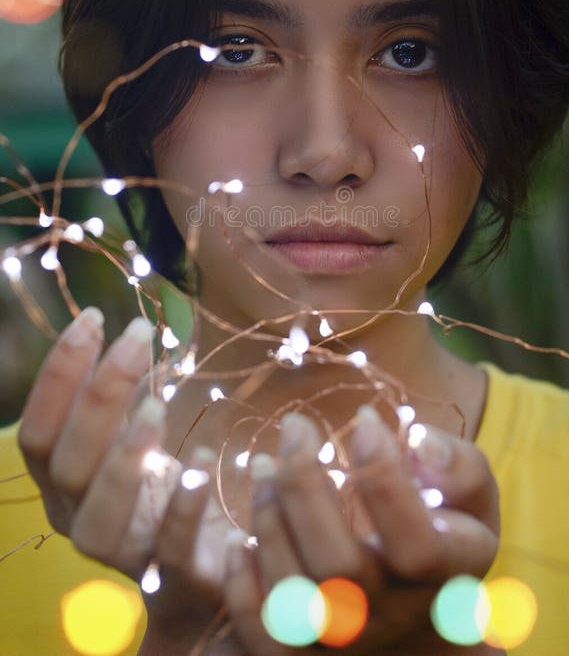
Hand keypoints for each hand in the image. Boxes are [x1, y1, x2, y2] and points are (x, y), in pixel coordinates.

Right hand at [17, 307, 224, 647]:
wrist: (206, 562)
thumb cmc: (163, 487)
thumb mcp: (133, 435)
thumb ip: (118, 396)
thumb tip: (113, 329)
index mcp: (63, 484)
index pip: (38, 431)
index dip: (59, 374)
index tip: (94, 317)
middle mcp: (77, 521)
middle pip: (66, 465)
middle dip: (98, 395)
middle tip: (137, 337)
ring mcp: (122, 556)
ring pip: (98, 519)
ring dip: (123, 458)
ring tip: (156, 405)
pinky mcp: (174, 577)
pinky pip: (169, 549)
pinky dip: (185, 503)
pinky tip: (205, 455)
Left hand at [223, 409, 499, 654]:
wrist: (418, 609)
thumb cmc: (443, 531)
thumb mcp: (471, 498)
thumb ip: (460, 467)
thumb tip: (419, 441)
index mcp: (441, 576)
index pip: (416, 543)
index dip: (386, 479)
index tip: (364, 417)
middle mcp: (390, 616)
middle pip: (337, 567)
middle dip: (305, 486)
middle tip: (295, 425)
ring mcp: (344, 641)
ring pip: (293, 596)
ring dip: (269, 518)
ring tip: (264, 463)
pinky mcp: (301, 652)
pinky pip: (261, 632)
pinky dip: (241, 585)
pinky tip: (237, 538)